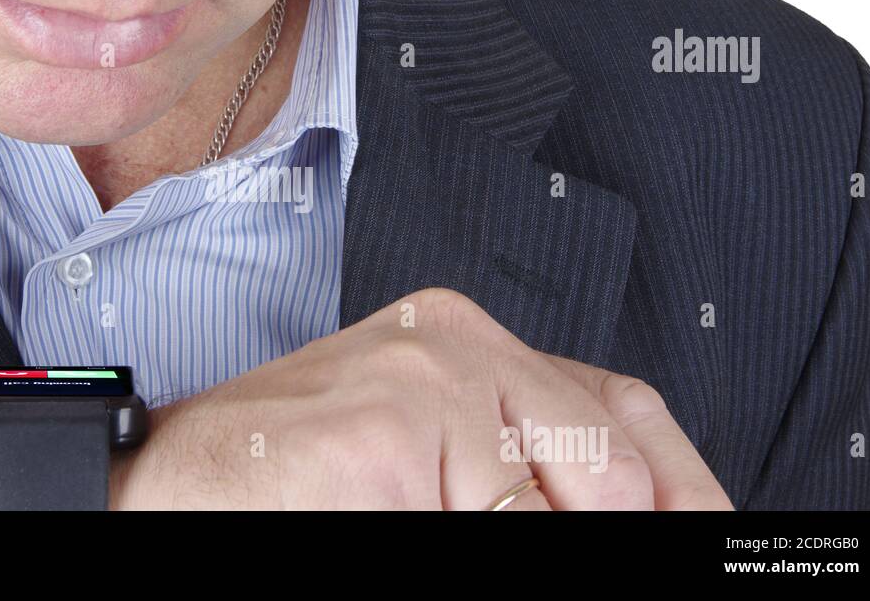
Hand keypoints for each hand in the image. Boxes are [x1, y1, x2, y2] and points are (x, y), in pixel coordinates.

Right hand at [110, 288, 730, 509]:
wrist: (164, 490)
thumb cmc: (279, 480)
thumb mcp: (423, 454)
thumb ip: (522, 465)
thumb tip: (638, 506)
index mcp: (460, 338)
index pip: (624, 411)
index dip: (681, 487)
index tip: (705, 528)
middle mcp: (450, 340)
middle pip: (613, 458)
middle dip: (624, 516)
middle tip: (589, 533)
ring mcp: (425, 376)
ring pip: (562, 499)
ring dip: (518, 523)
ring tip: (429, 507)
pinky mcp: (395, 427)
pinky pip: (492, 519)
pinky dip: (466, 531)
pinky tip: (397, 515)